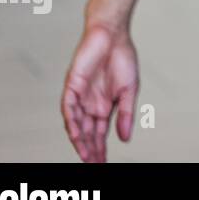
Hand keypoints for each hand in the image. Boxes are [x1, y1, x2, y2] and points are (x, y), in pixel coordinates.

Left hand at [60, 23, 139, 162]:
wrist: (113, 34)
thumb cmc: (122, 58)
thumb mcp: (129, 90)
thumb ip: (126, 114)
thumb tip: (124, 138)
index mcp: (104, 106)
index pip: (100, 133)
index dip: (101, 149)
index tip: (102, 164)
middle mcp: (90, 104)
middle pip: (87, 133)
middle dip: (90, 150)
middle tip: (93, 165)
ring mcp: (80, 96)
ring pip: (76, 124)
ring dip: (80, 140)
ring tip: (85, 156)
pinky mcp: (72, 85)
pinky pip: (69, 107)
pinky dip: (72, 121)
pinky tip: (76, 134)